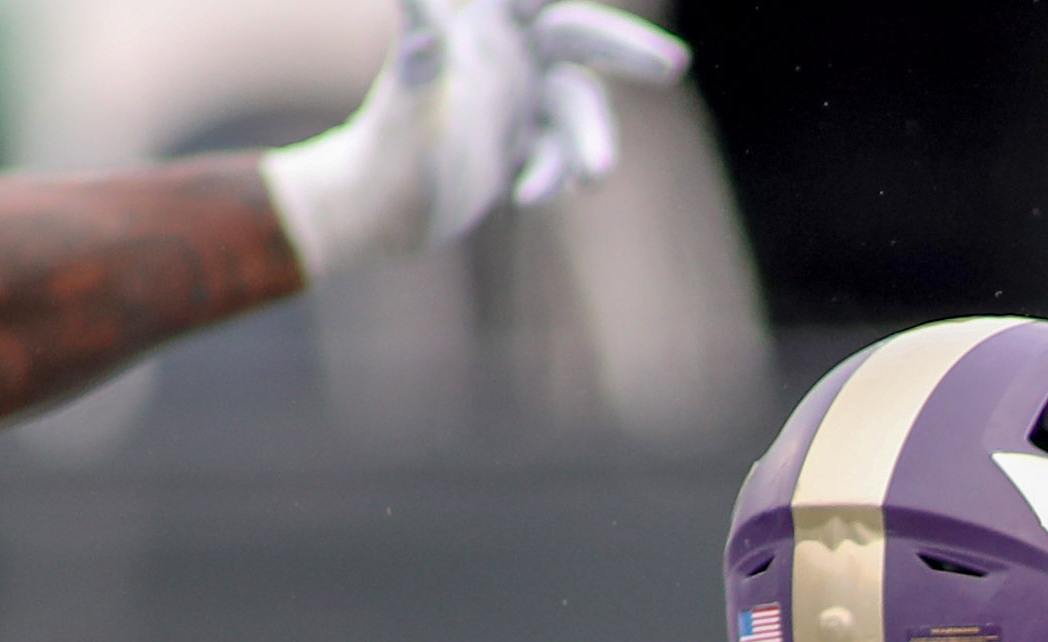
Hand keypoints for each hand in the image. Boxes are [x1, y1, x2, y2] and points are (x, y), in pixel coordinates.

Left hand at [261, 0, 688, 277]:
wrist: (371, 215)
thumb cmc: (383, 154)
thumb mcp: (409, 105)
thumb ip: (421, 54)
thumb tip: (417, 1)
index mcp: (479, 29)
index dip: (572, 4)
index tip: (640, 37)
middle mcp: (503, 57)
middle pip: (579, 38)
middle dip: (628, 52)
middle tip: (676, 67)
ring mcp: (515, 102)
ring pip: (578, 107)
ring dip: (593, 140)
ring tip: (596, 177)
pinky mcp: (519, 145)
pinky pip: (559, 154)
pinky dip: (552, 174)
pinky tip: (523, 198)